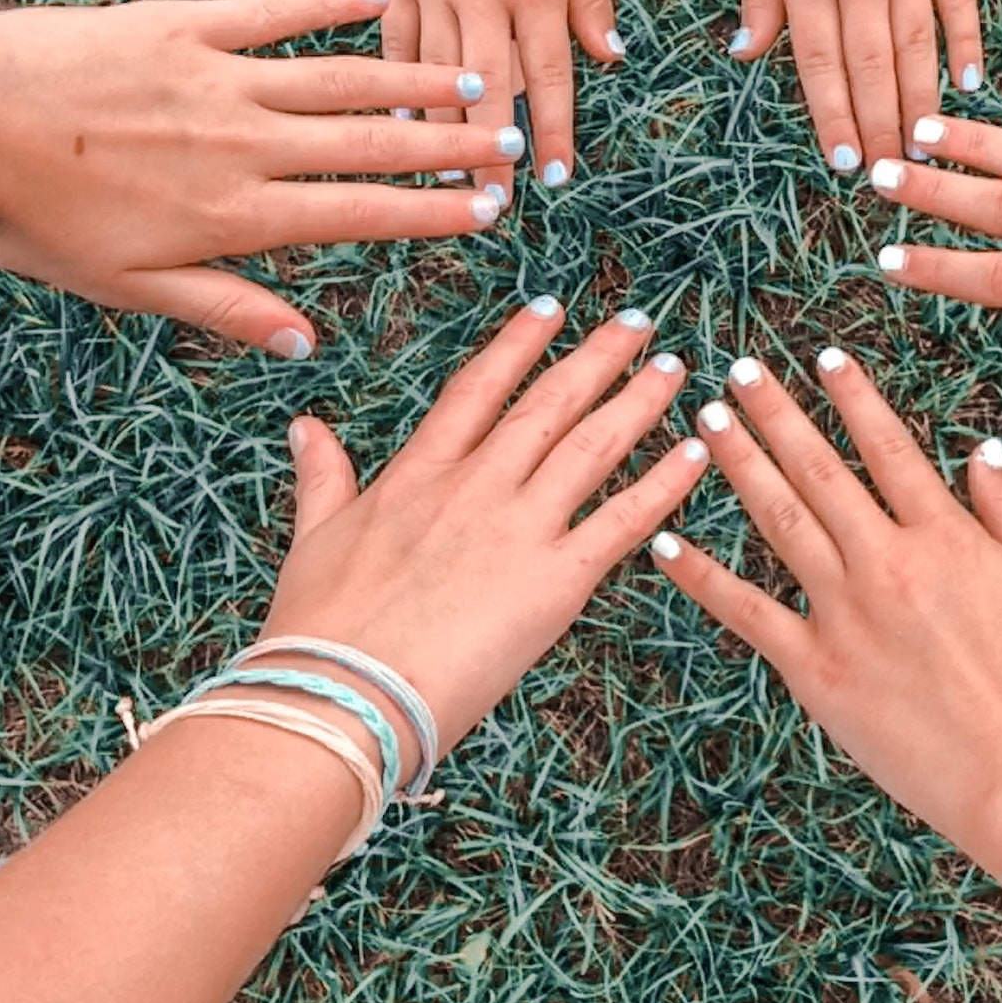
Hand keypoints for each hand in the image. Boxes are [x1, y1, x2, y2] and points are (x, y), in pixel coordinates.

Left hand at [0, 0, 519, 357]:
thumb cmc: (33, 216)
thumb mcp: (129, 289)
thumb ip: (226, 309)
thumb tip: (305, 346)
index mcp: (236, 213)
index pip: (358, 214)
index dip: (430, 215)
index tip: (487, 212)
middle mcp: (245, 142)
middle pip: (369, 144)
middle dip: (446, 146)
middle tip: (509, 141)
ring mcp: (219, 77)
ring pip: (336, 79)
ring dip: (408, 81)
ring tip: (469, 81)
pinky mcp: (183, 26)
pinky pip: (271, 12)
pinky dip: (326, 5)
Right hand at [265, 302, 706, 753]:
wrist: (342, 693)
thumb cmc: (319, 630)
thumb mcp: (314, 539)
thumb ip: (323, 477)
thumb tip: (306, 427)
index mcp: (418, 474)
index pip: (478, 388)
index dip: (518, 345)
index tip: (550, 309)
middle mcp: (476, 486)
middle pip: (548, 404)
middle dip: (597, 358)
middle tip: (637, 322)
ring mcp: (519, 528)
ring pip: (592, 447)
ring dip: (638, 403)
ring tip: (673, 370)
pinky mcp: (555, 581)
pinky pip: (623, 520)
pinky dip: (664, 485)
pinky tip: (695, 454)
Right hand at [379, 0, 621, 200]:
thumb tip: (611, 58)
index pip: (551, 74)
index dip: (555, 130)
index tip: (556, 176)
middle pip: (488, 90)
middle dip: (491, 152)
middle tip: (494, 205)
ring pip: (435, 74)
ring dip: (443, 131)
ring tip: (447, 178)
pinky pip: (395, 43)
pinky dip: (399, 85)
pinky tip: (406, 122)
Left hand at [652, 354, 1001, 878]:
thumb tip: (982, 451)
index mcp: (947, 538)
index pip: (890, 446)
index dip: (854, 397)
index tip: (825, 357)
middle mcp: (888, 563)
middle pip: (820, 469)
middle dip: (776, 413)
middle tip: (740, 369)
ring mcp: (846, 615)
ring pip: (779, 521)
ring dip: (739, 465)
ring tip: (707, 421)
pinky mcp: (817, 671)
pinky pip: (747, 614)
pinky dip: (703, 577)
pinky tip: (667, 544)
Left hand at [735, 0, 981, 170]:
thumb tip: (746, 56)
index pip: (817, 64)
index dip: (832, 117)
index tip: (843, 162)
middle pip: (870, 67)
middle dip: (879, 129)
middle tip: (891, 175)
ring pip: (916, 46)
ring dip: (920, 103)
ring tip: (926, 148)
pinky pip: (959, 2)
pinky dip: (966, 44)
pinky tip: (969, 86)